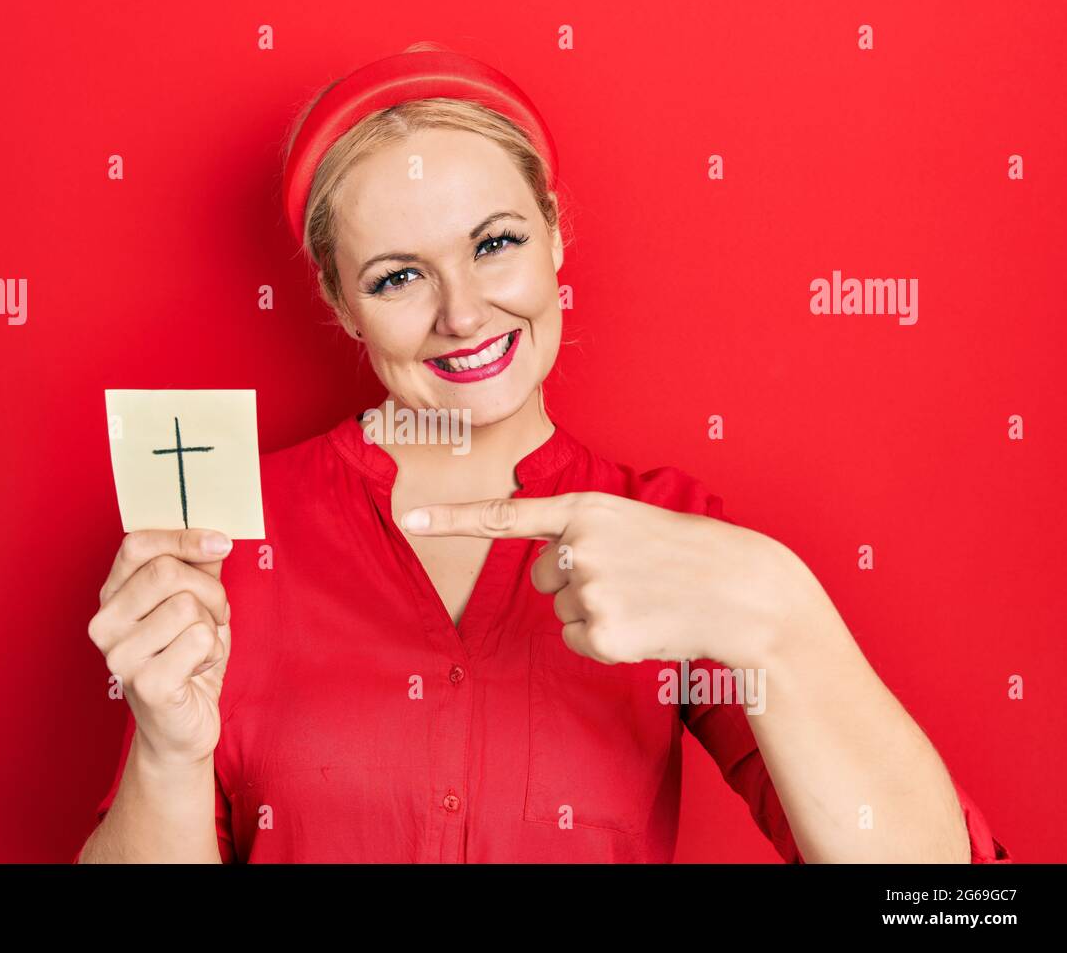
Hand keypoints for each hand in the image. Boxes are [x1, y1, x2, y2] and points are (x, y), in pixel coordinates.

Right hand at [87, 528, 232, 767]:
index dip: (183, 538)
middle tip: (217, 612)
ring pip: (187, 606)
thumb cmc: (186, 660)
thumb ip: (198, 568)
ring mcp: (120, 656)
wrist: (181, 727)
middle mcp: (105, 624)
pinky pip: (199, 639)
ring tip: (202, 645)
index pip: (137, 545)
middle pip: (166, 572)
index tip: (221, 543)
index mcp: (112, 597)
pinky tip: (198, 667)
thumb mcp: (194, 604)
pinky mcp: (145, 684)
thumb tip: (214, 535)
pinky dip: (213, 650)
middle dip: (209, 589)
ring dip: (212, 625)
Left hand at [401, 492, 795, 668]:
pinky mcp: (601, 633)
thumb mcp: (632, 523)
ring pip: (560, 613)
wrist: (744, 592)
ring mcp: (590, 590)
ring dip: (595, 613)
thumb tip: (549, 573)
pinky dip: (606, 642)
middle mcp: (579, 545)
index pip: (506, 515)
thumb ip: (583, 535)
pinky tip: (644, 626)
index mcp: (587, 508)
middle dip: (575, 583)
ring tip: (645, 599)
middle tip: (631, 579)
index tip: (408, 517)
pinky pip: (577, 643)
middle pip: (542, 579)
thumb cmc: (688, 556)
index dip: (452, 519)